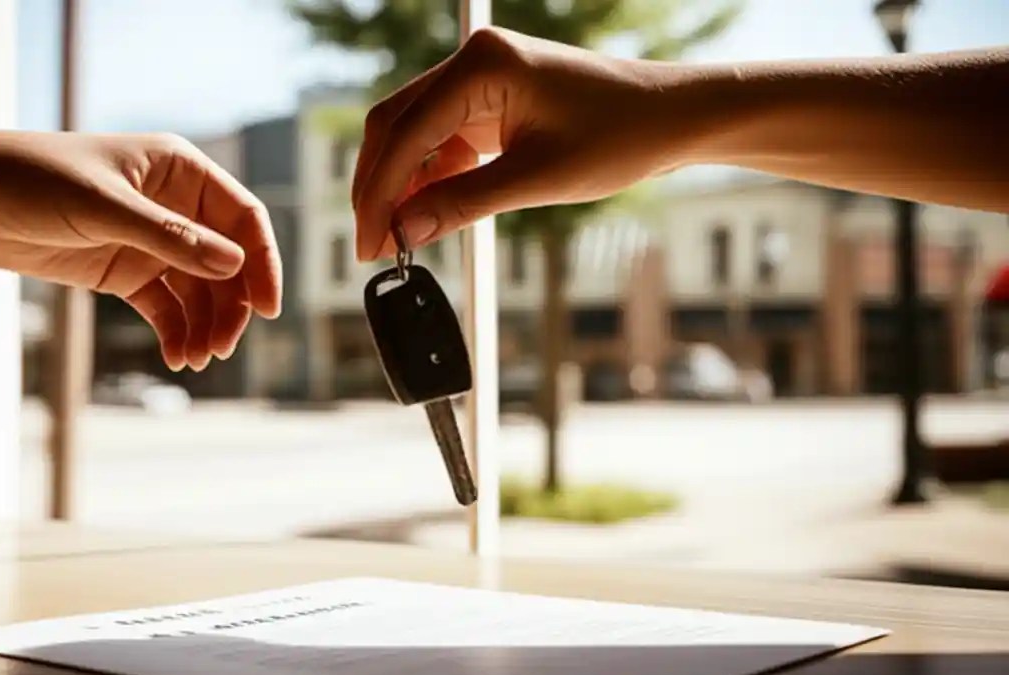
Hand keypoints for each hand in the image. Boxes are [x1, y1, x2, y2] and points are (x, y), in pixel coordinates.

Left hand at [0, 131, 281, 370]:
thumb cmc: (33, 180)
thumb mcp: (105, 208)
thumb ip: (171, 238)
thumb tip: (236, 265)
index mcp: (179, 170)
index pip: (242, 218)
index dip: (262, 263)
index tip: (267, 309)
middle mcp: (172, 204)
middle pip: (226, 262)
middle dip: (230, 306)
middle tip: (221, 348)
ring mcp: (149, 240)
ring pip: (199, 290)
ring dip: (204, 326)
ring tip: (195, 360)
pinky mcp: (124, 270)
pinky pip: (165, 307)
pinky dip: (175, 332)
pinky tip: (176, 357)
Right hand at [353, 27, 682, 260]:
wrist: (670, 118)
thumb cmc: (618, 137)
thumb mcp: (536, 179)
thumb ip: (463, 204)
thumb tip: (404, 232)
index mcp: (481, 64)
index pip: (405, 132)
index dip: (380, 193)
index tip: (371, 242)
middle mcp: (471, 62)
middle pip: (394, 126)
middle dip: (379, 188)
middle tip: (373, 245)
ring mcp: (478, 80)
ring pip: (411, 134)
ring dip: (401, 185)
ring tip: (398, 238)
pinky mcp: (488, 101)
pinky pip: (440, 140)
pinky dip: (429, 178)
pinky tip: (427, 214)